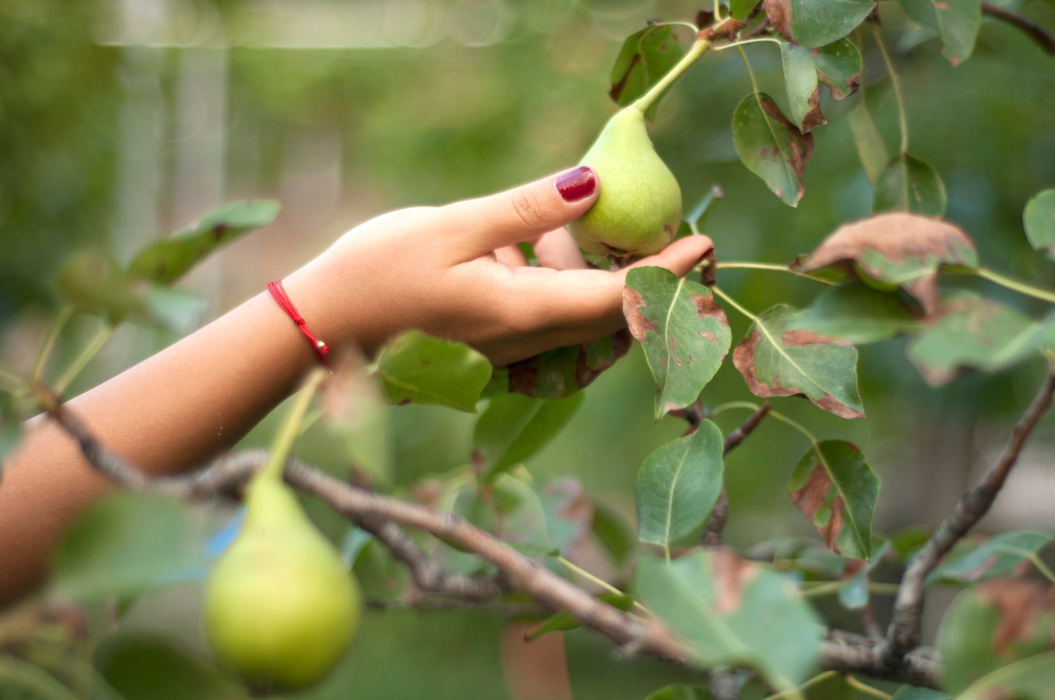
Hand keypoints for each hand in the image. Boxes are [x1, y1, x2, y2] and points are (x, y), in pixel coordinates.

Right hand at [282, 167, 712, 364]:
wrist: (320, 327)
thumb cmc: (377, 273)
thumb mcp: (454, 227)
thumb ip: (526, 209)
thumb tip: (592, 184)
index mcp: (523, 312)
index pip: (616, 297)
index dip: (665, 274)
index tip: (704, 246)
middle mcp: (524, 338)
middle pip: (606, 308)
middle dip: (646, 273)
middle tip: (676, 234)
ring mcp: (505, 343)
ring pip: (574, 305)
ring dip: (591, 266)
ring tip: (587, 217)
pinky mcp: (487, 338)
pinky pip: (543, 307)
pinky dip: (554, 272)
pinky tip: (534, 238)